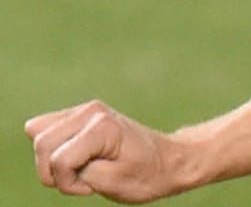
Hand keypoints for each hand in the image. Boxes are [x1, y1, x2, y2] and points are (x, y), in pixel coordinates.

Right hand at [25, 100, 189, 203]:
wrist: (167, 161)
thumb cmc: (145, 175)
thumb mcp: (110, 182)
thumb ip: (75, 169)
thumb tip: (51, 155)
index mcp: (103, 127)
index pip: (59, 159)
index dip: (68, 182)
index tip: (91, 187)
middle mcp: (91, 111)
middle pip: (42, 144)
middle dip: (55, 171)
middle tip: (86, 178)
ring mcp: (85, 109)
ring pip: (38, 136)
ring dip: (53, 160)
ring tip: (84, 166)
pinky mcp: (79, 114)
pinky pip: (44, 130)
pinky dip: (54, 149)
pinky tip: (79, 156)